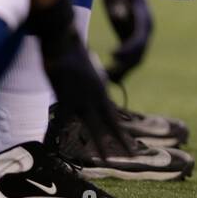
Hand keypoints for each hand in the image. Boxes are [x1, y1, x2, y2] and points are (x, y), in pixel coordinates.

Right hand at [26, 0, 126, 153]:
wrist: (63, 38)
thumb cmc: (71, 52)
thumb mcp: (86, 71)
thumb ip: (89, 85)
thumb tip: (91, 92)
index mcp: (100, 89)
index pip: (114, 115)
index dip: (120, 130)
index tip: (129, 143)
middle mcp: (95, 95)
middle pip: (110, 123)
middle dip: (121, 141)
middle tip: (133, 156)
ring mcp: (81, 96)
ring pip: (94, 125)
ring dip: (101, 143)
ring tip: (109, 160)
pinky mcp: (66, 95)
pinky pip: (68, 118)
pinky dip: (68, 131)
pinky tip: (68, 142)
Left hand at [82, 0, 153, 81]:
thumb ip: (117, 2)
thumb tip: (118, 16)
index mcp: (144, 17)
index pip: (140, 38)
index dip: (129, 49)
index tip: (113, 56)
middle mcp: (145, 29)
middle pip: (140, 53)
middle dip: (125, 66)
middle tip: (107, 75)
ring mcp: (139, 35)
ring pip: (136, 59)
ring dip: (123, 71)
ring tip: (105, 79)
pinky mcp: (131, 38)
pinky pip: (129, 58)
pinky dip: (120, 68)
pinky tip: (106, 75)